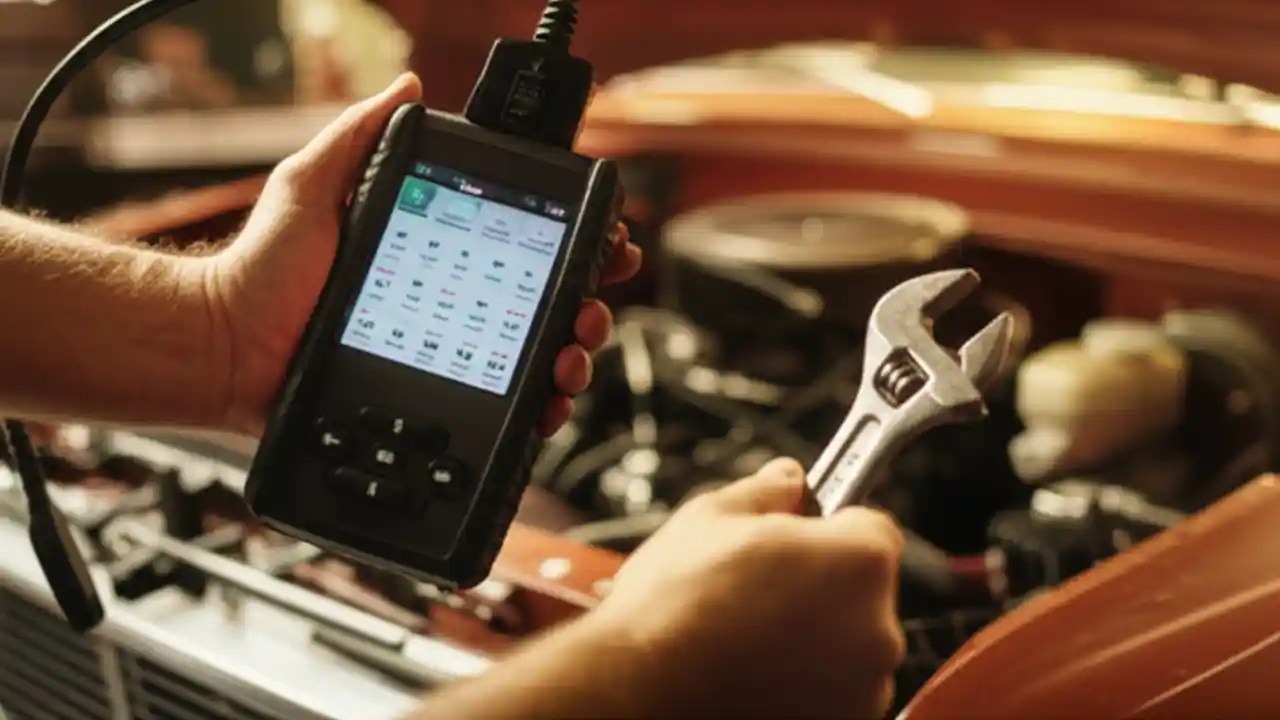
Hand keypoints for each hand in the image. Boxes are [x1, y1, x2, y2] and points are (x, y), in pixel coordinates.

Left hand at [202, 74, 641, 435]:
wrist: (226, 347)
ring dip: (573, 356)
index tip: (603, 244)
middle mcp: (451, 304)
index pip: (524, 246)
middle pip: (545, 305)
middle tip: (589, 309)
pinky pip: (503, 409)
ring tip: (569, 354)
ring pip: (536, 359)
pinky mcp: (435, 401)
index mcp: (439, 254)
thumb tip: (408, 87)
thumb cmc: (262, 270)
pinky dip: (540, 409)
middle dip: (586, 306)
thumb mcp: (312, 185)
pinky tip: (548, 401)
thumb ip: (360, 135)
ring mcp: (447, 356)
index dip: (573, 245)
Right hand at [595, 458, 905, 718]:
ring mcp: (865, 687)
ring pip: (848, 643)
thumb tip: (787, 479)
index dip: (829, 526)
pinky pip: (834, 689)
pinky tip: (753, 671)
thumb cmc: (673, 609)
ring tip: (747, 635)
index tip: (801, 533)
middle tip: (758, 587)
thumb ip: (764, 491)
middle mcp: (878, 628)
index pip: (871, 525)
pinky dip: (805, 682)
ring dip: (814, 636)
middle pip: (861, 589)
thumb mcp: (709, 518)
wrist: (638, 693)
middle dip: (820, 583)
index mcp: (859, 561)